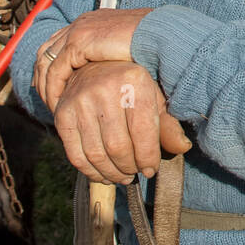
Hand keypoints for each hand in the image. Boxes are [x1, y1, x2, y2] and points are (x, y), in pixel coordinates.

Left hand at [35, 8, 152, 110]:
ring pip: (46, 61)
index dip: (52, 65)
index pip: (59, 43)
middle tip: (45, 98)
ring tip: (51, 106)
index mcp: (91, 21)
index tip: (52, 87)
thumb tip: (109, 75)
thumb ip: (110, 58)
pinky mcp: (79, 42)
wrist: (161, 35)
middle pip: (47, 50)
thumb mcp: (126, 51)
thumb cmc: (153, 46)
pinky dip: (53, 88)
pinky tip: (58, 104)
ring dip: (45, 86)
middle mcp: (81, 23)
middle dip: (42, 76)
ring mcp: (78, 31)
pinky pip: (56, 70)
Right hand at [52, 60, 191, 184]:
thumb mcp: (154, 97)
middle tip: (136, 173)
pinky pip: (76, 155)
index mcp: (133, 80)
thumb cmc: (130, 86)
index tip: (151, 169)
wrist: (92, 68)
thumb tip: (182, 147)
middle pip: (118, 146)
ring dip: (112, 173)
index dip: (148, 157)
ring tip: (123, 176)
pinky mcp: (62, 115)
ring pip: (96, 154)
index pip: (142, 131)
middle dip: (130, 167)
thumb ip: (168, 124)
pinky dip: (91, 172)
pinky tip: (103, 175)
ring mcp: (79, 101)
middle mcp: (104, 88)